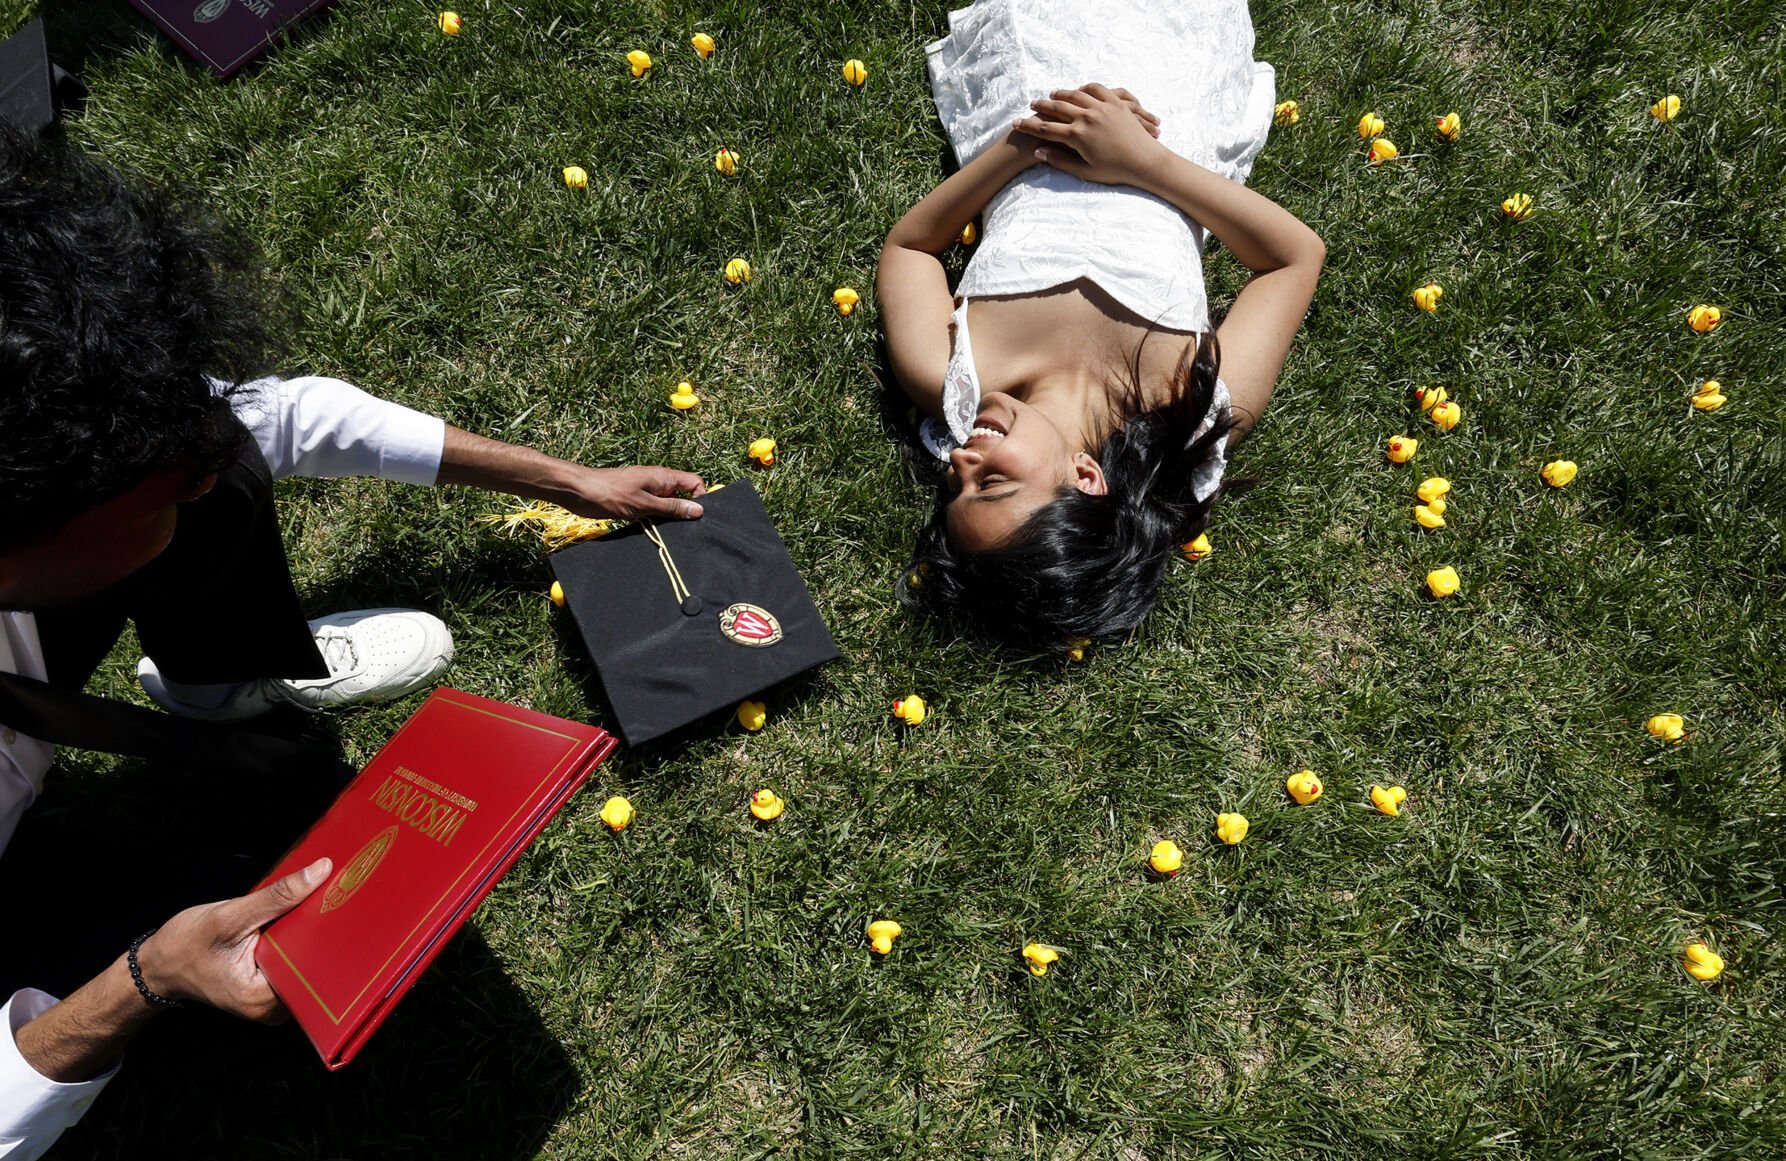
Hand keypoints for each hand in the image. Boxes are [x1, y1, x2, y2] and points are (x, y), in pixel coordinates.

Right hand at [136, 857, 330, 1022]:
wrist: (159, 964)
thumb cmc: (184, 946)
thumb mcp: (229, 916)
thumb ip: (276, 896)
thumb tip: (321, 871)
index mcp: (264, 1000)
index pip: (315, 966)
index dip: (329, 933)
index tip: (342, 902)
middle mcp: (275, 1006)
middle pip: (315, 962)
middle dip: (322, 929)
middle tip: (333, 895)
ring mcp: (274, 997)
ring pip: (306, 958)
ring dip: (310, 930)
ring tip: (316, 903)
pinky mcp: (271, 983)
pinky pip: (294, 957)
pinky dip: (297, 935)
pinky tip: (298, 915)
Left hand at [560, 465, 706, 520]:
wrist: (578, 492)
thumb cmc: (610, 494)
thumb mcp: (644, 504)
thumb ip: (671, 508)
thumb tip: (699, 510)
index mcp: (663, 477)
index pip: (694, 483)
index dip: (700, 498)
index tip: (696, 517)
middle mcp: (658, 482)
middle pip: (683, 495)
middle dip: (685, 511)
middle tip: (683, 530)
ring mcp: (646, 491)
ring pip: (668, 504)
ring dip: (668, 517)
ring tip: (666, 532)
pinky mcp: (635, 501)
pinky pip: (654, 509)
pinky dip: (655, 519)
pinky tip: (651, 529)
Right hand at [1013, 83, 1169, 186]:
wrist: (1145, 162)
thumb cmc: (1115, 171)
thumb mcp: (1085, 171)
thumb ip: (1061, 161)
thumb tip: (1040, 151)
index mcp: (1077, 135)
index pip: (1045, 128)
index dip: (1028, 126)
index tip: (1015, 123)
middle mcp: (1087, 117)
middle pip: (1057, 106)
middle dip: (1042, 105)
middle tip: (1032, 104)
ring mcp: (1102, 107)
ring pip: (1075, 94)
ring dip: (1062, 94)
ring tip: (1052, 95)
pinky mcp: (1115, 103)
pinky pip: (1098, 89)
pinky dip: (1085, 88)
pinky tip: (1080, 90)